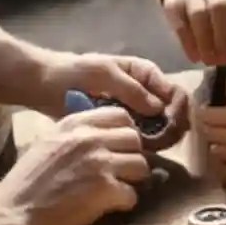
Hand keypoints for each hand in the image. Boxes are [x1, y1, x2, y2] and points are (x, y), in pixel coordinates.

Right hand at [0, 107, 149, 224]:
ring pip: (141, 165)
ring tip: (116, 189)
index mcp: (75, 124)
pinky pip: (133, 194)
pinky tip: (108, 206)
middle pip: (135, 140)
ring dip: (132, 180)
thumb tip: (104, 134)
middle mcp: (90, 138)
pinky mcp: (106, 190)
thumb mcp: (49, 141)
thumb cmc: (28, 180)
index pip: (121, 115)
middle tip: (120, 172)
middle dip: (131, 156)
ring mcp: (100, 163)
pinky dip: (124, 203)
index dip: (125, 132)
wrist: (14, 212)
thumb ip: (76, 133)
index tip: (120, 146)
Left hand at [40, 52, 189, 150]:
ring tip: (145, 147)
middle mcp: (146, 93)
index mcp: (145, 74)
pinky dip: (143, 145)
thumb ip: (131, 89)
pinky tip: (137, 152)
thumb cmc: (75, 73)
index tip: (171, 125)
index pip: (174, 92)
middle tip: (159, 142)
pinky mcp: (121, 129)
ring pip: (160, 128)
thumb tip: (159, 109)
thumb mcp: (103, 74)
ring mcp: (135, 112)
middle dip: (171, 128)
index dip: (178, 109)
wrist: (47, 86)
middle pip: (172, 113)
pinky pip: (141, 138)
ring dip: (158, 139)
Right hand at [160, 0, 225, 65]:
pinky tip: (195, 58)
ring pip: (199, 15)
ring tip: (209, 60)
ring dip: (205, 42)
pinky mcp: (173, 4)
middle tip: (224, 60)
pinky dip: (189, 45)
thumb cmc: (214, 7)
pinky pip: (181, 26)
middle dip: (223, 38)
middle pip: (219, 9)